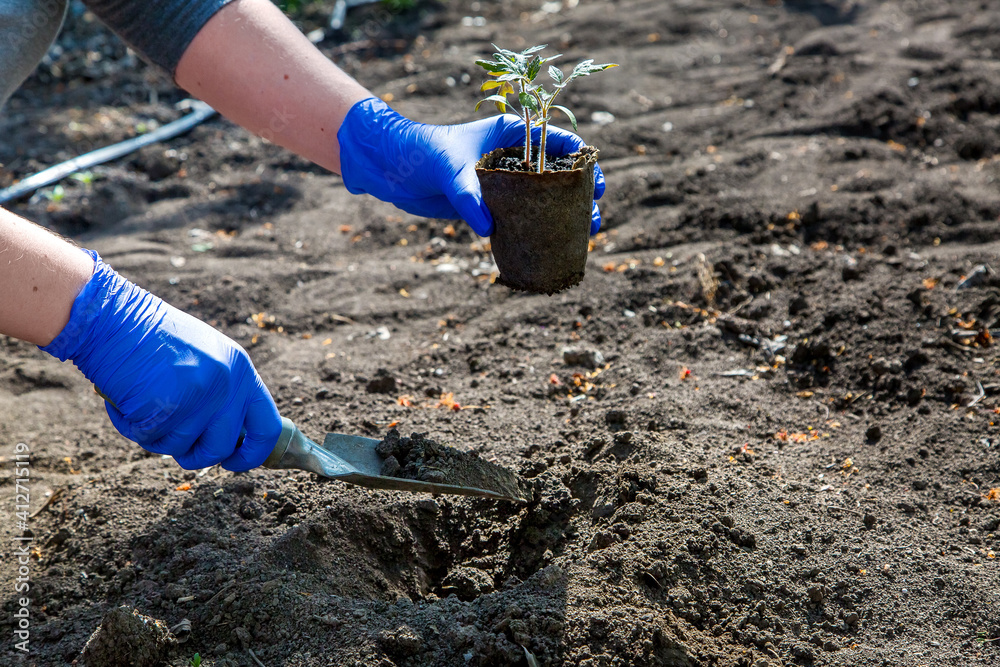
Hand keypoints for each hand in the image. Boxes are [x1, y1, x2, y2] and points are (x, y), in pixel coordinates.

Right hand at [41, 251, 280, 470]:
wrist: (112, 317)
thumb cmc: (151, 336)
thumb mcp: (205, 356)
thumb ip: (223, 392)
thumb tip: (228, 437)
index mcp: (241, 369)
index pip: (267, 427)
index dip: (252, 454)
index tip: (233, 463)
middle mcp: (227, 384)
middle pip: (221, 447)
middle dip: (195, 455)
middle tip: (173, 441)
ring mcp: (199, 397)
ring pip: (180, 447)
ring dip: (156, 436)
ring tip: (142, 404)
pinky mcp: (167, 407)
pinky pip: (149, 439)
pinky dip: (130, 426)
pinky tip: (124, 399)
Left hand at [337, 97, 606, 236]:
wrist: (390, 168)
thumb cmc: (421, 153)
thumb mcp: (449, 170)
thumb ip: (468, 196)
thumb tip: (487, 228)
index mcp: (510, 135)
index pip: (558, 142)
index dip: (583, 161)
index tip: (596, 182)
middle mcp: (511, 159)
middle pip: (558, 176)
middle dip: (581, 195)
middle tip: (596, 216)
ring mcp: (502, 184)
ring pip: (544, 201)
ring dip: (566, 217)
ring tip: (588, 234)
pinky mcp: (490, 207)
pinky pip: (521, 220)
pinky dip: (538, 232)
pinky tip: (553, 248)